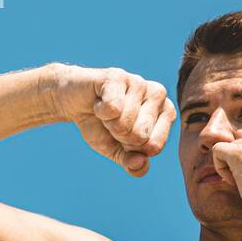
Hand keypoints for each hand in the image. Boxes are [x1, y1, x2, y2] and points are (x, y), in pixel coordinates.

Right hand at [46, 64, 176, 177]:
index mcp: (166, 113)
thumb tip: (141, 164)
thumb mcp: (117, 151)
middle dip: (119, 136)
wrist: (75, 104)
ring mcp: (139, 83)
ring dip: (107, 123)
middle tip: (112, 122)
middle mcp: (158, 95)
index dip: (132, 148)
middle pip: (140, 136)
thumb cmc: (101, 126)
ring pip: (124, 123)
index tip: (123, 135)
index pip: (154, 146)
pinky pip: (112, 109)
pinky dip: (99, 112)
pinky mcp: (118, 76)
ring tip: (105, 111)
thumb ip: (133, 164)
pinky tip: (98, 102)